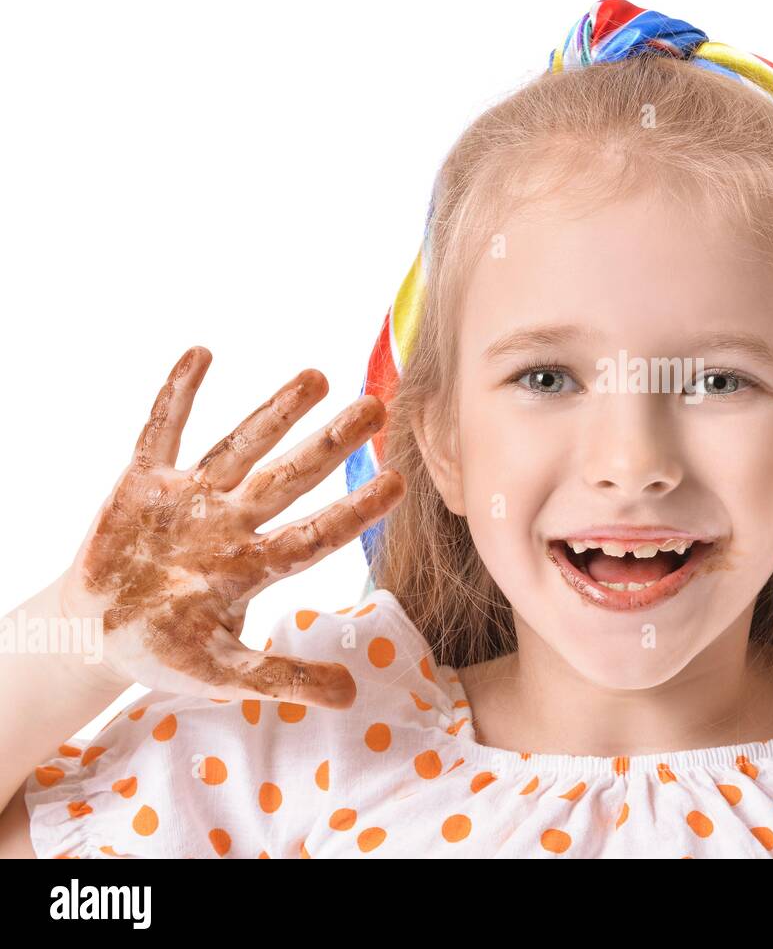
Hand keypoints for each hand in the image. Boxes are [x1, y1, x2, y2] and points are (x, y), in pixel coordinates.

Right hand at [59, 347, 404, 707]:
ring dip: (273, 412)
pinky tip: (202, 354)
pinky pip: (162, 430)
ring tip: (316, 376)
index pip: (315, 533)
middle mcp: (232, 523)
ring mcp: (190, 499)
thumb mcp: (221, 672)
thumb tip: (352, 698)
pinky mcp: (143, 482)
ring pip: (239, 447)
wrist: (94, 634)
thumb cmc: (164, 649)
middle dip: (329, 444)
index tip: (398, 481)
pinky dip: (177, 394)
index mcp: (253, 566)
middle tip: (375, 407)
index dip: (353, 510)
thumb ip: (282, 679)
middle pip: (288, 477)